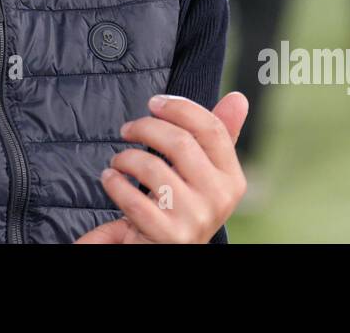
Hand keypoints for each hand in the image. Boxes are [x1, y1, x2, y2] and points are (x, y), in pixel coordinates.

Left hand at [74, 91, 247, 242]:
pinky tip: (110, 178)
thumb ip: (217, 137)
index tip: (155, 102)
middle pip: (180, 143)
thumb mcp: (205, 174)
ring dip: (126, 158)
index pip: (212, 129)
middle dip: (146, 127)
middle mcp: (219, 199)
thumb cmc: (183, 206)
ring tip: (118, 160)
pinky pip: (134, 199)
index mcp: (231, 179)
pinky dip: (115, 183)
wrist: (167, 251)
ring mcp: (194, 218)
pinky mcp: (168, 235)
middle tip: (128, 129)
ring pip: (152, 168)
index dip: (180, 108)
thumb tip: (238, 99)